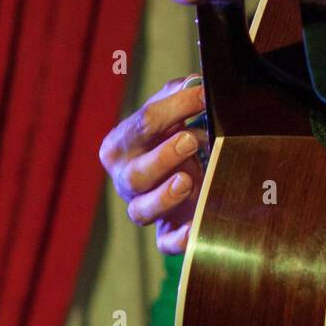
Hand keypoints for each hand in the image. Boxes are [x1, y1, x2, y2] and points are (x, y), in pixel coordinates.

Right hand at [99, 75, 208, 254]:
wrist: (177, 163)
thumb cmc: (171, 129)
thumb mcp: (171, 106)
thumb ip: (180, 92)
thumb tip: (195, 83)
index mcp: (122, 143)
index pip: (144, 123)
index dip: (175, 107)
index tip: (204, 95)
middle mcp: (126, 178)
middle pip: (136, 173)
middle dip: (163, 157)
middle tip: (190, 141)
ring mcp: (143, 206)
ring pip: (142, 211)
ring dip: (164, 197)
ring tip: (187, 181)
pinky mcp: (165, 231)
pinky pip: (165, 243)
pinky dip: (179, 240)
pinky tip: (194, 231)